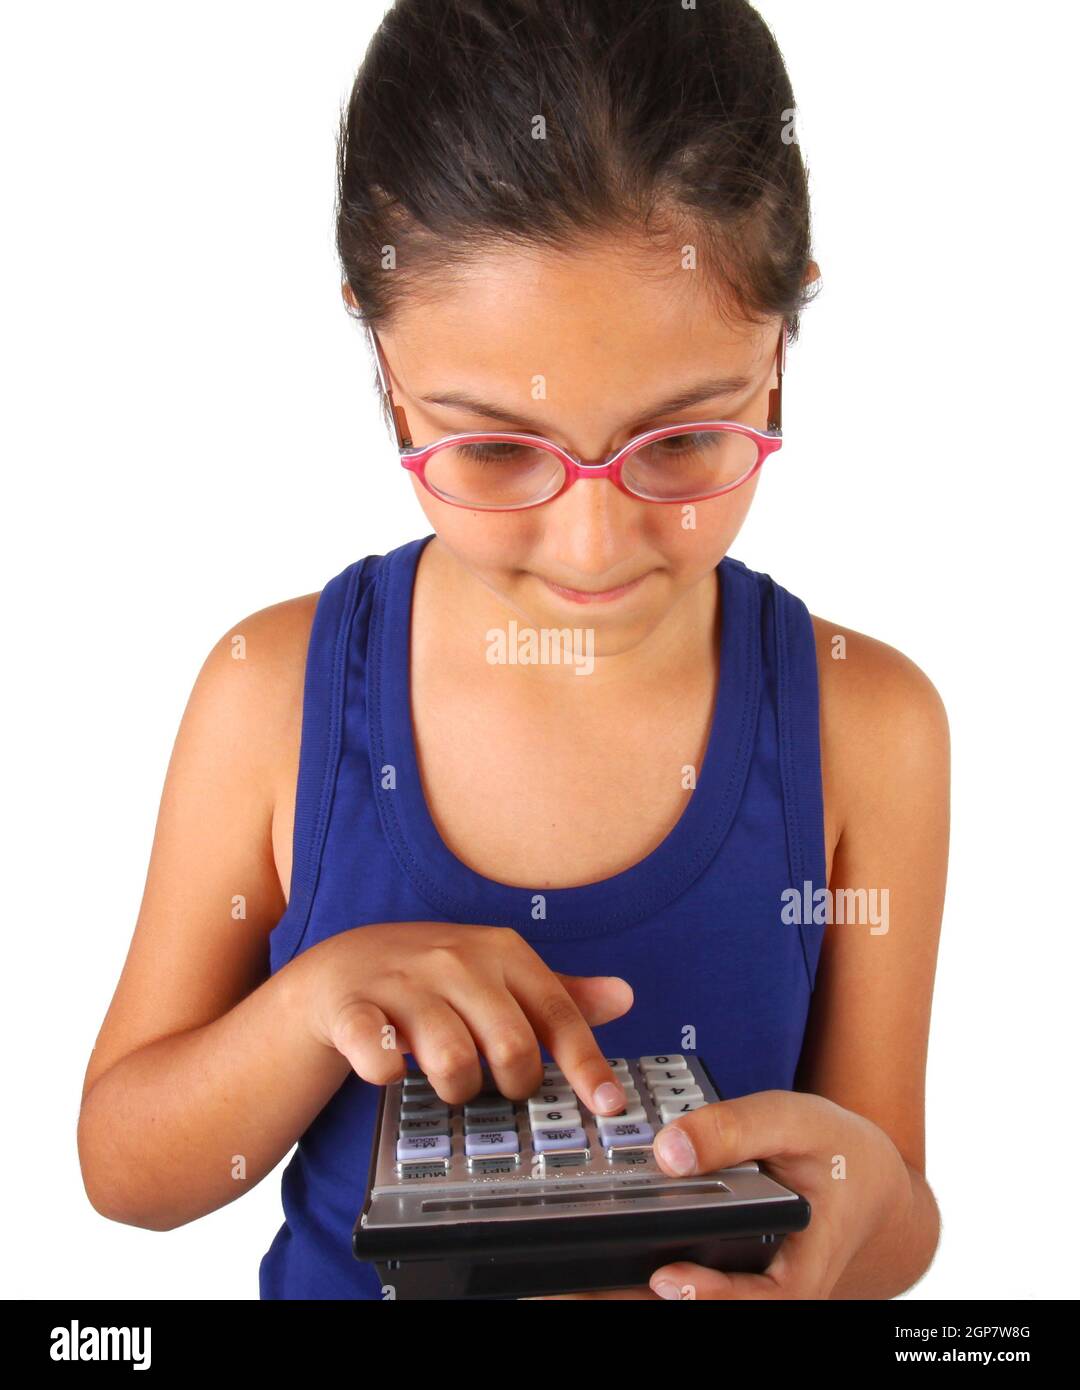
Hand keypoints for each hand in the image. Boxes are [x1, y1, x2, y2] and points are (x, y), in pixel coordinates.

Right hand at [293, 920, 633, 1114]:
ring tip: (450, 1080)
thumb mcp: (499, 975)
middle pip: (511, 1046)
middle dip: (513, 1084)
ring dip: (457, 1089)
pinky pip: (379, 1058)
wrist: (343, 965)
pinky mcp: (353, 1009)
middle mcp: (455, 960)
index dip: (586, 1063)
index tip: (608, 1105)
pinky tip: (392, 1071)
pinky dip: (387, 1074)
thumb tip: (625, 996)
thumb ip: (559, 993)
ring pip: (452, 1061)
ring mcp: (402, 982)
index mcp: (499, 952)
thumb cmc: (435, 978)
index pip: (557, 1013)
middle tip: (498, 1086)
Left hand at [530, 1090, 910, 1299]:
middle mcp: (764, 1292)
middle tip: (564, 1288)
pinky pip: (671, 1284)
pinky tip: (575, 1267)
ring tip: (551, 1284)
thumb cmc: (837, 1152)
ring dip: (615, 1292)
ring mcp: (737, 1290)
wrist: (865, 1184)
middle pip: (695, 1308)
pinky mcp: (715, 1277)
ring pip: (672, 1302)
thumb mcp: (797, 1122)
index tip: (667, 1278)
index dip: (712, 1295)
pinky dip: (625, 1277)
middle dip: (628, 1298)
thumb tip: (668, 1148)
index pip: (760, 1300)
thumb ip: (736, 1130)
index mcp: (799, 1268)